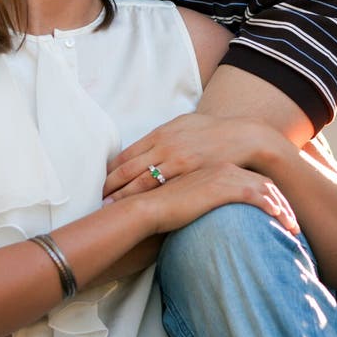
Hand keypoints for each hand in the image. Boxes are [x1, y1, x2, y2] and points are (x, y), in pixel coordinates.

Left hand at [104, 113, 262, 200]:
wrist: (242, 136)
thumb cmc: (211, 132)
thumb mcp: (182, 126)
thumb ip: (161, 139)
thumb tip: (141, 151)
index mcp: (159, 135)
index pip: (127, 155)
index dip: (111, 171)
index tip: (98, 183)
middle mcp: (164, 146)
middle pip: (129, 168)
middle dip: (110, 185)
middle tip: (95, 200)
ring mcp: (176, 160)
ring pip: (142, 181)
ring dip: (124, 195)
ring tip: (109, 209)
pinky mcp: (190, 174)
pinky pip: (164, 189)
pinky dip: (148, 199)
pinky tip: (139, 210)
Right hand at [140, 162, 299, 236]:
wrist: (148, 208)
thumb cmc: (162, 210)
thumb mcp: (185, 202)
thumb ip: (200, 203)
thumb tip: (210, 219)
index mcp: (215, 169)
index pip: (251, 180)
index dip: (268, 197)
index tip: (280, 215)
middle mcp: (222, 169)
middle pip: (263, 183)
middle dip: (282, 203)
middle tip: (293, 223)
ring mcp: (224, 177)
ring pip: (265, 189)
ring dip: (283, 209)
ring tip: (293, 228)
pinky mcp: (223, 188)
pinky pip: (257, 196)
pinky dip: (273, 208)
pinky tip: (282, 222)